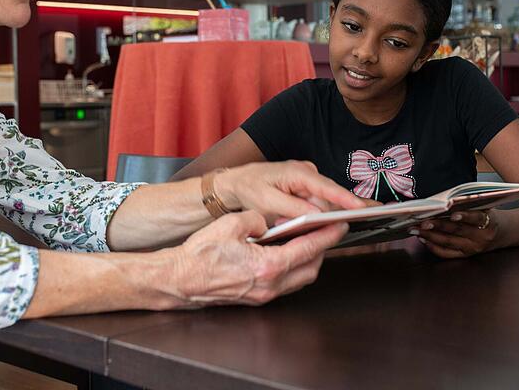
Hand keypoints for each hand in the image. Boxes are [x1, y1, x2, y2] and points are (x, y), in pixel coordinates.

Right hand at [170, 210, 346, 306]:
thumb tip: (266, 222)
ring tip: (308, 241)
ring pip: (300, 279)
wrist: (180, 280)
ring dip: (308, 261)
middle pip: (311, 268)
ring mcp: (264, 295)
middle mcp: (270, 285)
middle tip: (325, 232)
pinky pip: (285, 284)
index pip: (309, 249)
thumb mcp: (231, 224)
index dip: (326, 236)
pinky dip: (293, 269)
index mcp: (268, 266)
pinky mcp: (256, 298)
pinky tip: (286, 255)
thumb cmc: (200, 255)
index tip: (338, 226)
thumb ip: (257, 219)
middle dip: (322, 250)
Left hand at [213, 161, 376, 225]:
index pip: (327, 188)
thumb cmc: (250, 188)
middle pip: (331, 196)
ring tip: (346, 218)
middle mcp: (307, 173)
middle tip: (367, 216)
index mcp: (298, 172)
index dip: (347, 199)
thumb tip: (316, 214)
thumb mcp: (267, 201)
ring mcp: (308, 180)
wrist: (236, 183)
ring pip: (326, 202)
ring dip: (330, 214)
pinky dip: (323, 213)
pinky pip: (320, 202)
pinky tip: (332, 221)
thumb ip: (292, 207)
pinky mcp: (306, 188)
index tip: (361, 208)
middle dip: (343, 209)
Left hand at [411, 210, 498, 258]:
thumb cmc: (486, 215)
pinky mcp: (466, 256)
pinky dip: (434, 247)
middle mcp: (481, 237)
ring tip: (416, 229)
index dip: (464, 216)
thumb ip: (468, 204)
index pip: (476, 218)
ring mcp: (473, 248)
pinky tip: (423, 239)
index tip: (453, 213)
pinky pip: (447, 253)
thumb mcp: (484, 207)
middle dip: (437, 225)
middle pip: (457, 231)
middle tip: (422, 221)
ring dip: (430, 236)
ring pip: (449, 242)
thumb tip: (444, 200)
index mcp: (488, 222)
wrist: (502, 233)